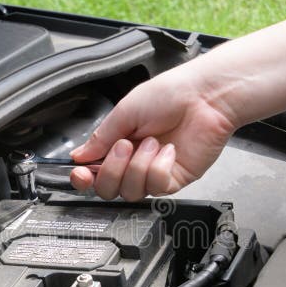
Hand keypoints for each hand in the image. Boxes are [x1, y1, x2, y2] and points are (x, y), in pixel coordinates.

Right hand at [69, 66, 238, 200]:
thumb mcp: (125, 111)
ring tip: (153, 142)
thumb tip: (80, 155)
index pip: (93, 171)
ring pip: (130, 192)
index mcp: (118, 142)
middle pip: (108, 189)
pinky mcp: (173, 180)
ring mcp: (153, 172)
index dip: (83, 178)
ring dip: (138, 166)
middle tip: (124, 145)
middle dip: (112, 169)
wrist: (205, 97)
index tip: (80, 173)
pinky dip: (158, 168)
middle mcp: (134, 161)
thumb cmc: (170, 94)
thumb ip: (101, 137)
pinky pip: (155, 187)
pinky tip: (168, 150)